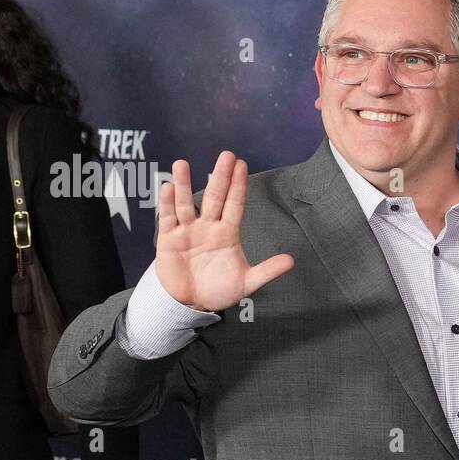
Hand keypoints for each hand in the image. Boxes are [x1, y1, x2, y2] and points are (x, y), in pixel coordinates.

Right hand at [155, 151, 293, 311]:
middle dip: (220, 177)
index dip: (238, 186)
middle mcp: (208, 227)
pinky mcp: (168, 239)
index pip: (235, 205)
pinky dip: (167, 203)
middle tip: (226, 154)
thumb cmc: (219, 290)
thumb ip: (267, 271)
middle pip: (215, 197)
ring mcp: (187, 231)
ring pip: (186, 203)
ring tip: (182, 163)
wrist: (191, 304)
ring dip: (184, 184)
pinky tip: (168, 187)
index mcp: (227, 234)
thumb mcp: (246, 283)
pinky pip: (168, 218)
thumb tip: (291, 261)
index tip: (242, 165)